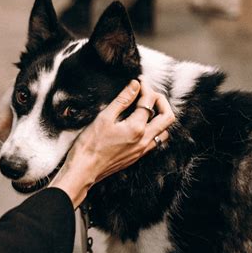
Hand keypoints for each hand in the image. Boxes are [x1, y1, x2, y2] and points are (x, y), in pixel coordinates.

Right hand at [48, 80, 174, 207]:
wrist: (84, 170)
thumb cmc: (90, 145)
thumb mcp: (104, 117)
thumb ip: (122, 100)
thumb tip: (135, 85)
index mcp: (136, 128)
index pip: (149, 102)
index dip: (145, 88)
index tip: (139, 82)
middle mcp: (144, 140)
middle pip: (167, 117)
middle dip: (161, 101)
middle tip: (149, 93)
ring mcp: (142, 150)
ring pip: (164, 131)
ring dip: (160, 116)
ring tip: (147, 108)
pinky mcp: (137, 156)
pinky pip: (155, 141)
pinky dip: (154, 129)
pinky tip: (141, 124)